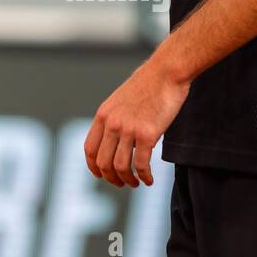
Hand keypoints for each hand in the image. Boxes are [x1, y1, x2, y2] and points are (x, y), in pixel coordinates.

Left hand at [84, 56, 189, 188]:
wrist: (166, 72)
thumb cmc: (148, 85)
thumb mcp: (121, 100)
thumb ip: (114, 120)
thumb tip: (115, 141)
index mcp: (103, 115)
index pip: (90, 149)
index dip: (93, 167)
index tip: (101, 175)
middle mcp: (112, 124)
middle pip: (103, 162)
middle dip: (111, 178)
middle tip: (122, 183)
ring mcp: (128, 129)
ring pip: (121, 167)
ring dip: (128, 180)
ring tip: (136, 183)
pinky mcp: (147, 134)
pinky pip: (141, 164)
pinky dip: (144, 176)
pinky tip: (149, 180)